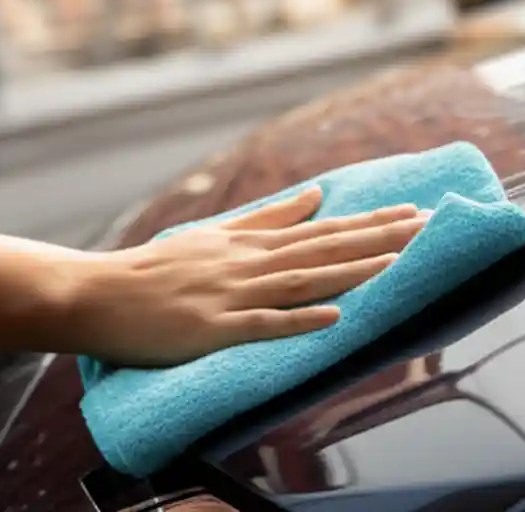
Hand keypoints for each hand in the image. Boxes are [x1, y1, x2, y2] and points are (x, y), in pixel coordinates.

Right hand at [65, 187, 427, 365]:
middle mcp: (247, 262)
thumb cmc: (156, 269)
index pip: (323, 229)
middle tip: (426, 224)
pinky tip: (334, 315)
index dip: (371, 222)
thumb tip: (317, 196)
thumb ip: (268, 217)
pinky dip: (299, 318)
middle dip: (378, 237)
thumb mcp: (215, 234)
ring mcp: (230, 294)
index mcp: (250, 242)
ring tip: (397, 261)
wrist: (98, 295)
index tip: (413, 211)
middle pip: (323, 248)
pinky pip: (262, 324)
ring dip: (352, 270)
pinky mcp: (211, 328)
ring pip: (302, 279)